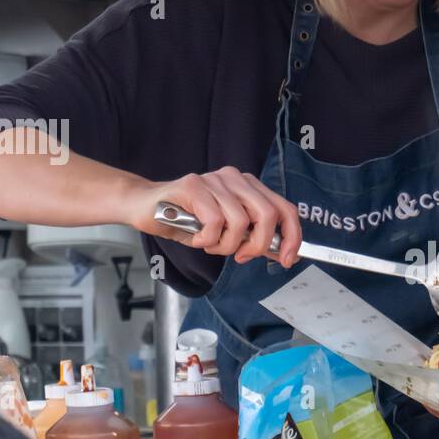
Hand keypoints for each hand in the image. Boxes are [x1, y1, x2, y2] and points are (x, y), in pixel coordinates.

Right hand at [132, 167, 302, 266]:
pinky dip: (208, 240)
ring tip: (210, 243)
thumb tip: (281, 252)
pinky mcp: (193, 185)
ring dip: (225, 245)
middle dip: (258, 245)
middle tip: (241, 255)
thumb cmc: (186, 221)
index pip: (284, 208)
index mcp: (249, 187)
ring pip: (240, 222)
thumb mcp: (227, 233)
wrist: (146, 206)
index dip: (292, 236)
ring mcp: (214, 180)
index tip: (287, 259)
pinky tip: (197, 237)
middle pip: (267, 215)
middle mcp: (235, 179)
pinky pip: (214, 222)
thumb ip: (253, 237)